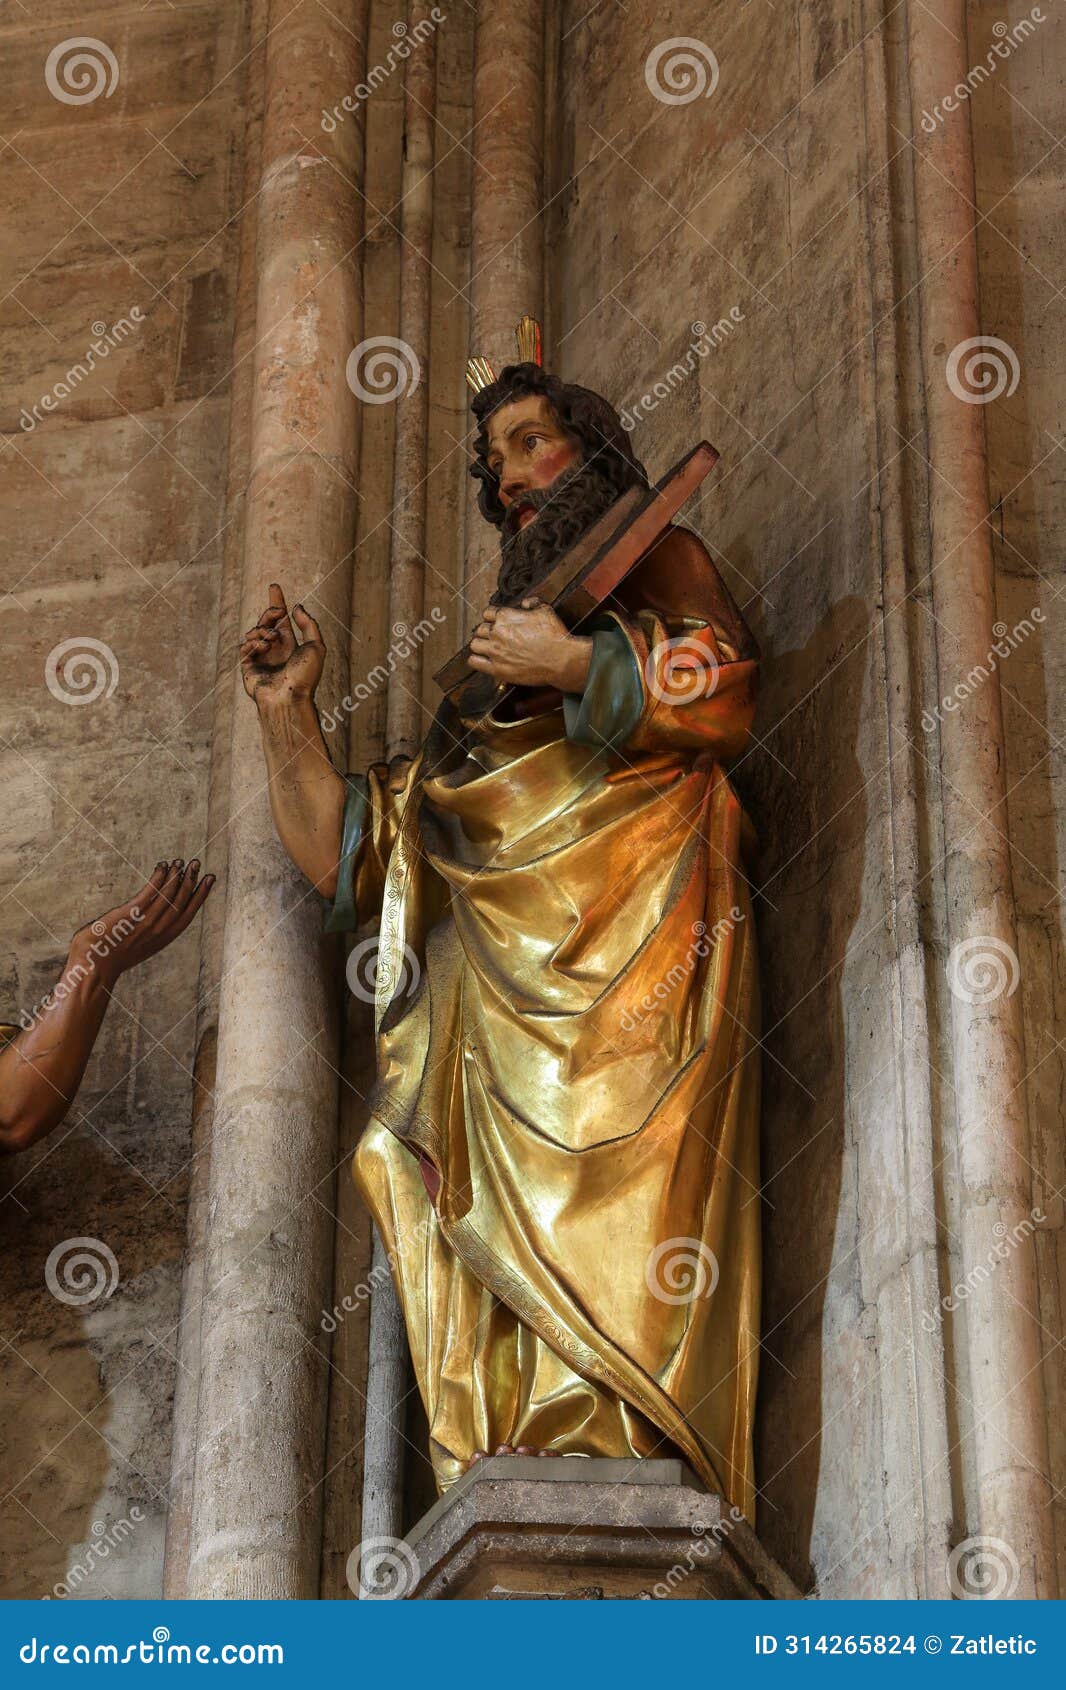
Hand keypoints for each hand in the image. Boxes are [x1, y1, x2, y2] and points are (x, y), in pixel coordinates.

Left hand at [69, 860, 214, 983]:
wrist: (94, 965)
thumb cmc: (111, 956)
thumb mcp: (138, 947)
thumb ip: (148, 933)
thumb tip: (149, 919)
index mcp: (164, 938)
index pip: (189, 913)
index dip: (201, 895)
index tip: (209, 880)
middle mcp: (159, 930)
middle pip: (181, 901)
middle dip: (191, 880)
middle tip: (196, 863)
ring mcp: (146, 922)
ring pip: (168, 894)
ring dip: (176, 875)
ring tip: (181, 861)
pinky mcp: (131, 913)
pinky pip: (150, 892)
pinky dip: (159, 877)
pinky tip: (163, 866)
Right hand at [240, 583, 324, 705]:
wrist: (288, 697)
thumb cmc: (305, 676)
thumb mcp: (316, 646)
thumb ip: (308, 624)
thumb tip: (296, 607)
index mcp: (290, 645)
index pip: (282, 619)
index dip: (278, 602)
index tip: (274, 586)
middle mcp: (275, 650)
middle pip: (266, 621)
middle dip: (271, 612)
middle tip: (277, 611)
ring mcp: (260, 657)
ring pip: (254, 631)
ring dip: (263, 630)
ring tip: (271, 640)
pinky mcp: (248, 665)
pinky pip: (245, 645)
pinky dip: (254, 642)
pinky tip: (263, 647)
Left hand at [468, 597, 591, 690]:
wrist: (560, 660)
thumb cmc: (555, 635)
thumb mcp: (546, 611)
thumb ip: (533, 603)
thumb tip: (525, 603)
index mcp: (506, 616)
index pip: (487, 612)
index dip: (492, 617)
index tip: (497, 623)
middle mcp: (497, 632)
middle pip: (480, 629)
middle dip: (486, 632)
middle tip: (495, 637)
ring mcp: (495, 652)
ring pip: (474, 644)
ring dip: (480, 645)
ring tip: (488, 648)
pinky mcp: (497, 669)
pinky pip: (474, 662)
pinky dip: (476, 660)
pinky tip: (483, 660)